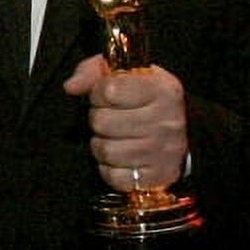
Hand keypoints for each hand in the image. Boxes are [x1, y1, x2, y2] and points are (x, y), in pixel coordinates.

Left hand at [64, 56, 186, 191]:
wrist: (178, 130)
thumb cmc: (144, 99)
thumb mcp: (124, 74)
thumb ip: (93, 72)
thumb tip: (71, 87)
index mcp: (162, 90)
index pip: (110, 90)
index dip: (98, 93)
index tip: (106, 96)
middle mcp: (168, 121)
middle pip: (103, 122)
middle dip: (98, 119)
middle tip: (110, 118)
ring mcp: (165, 151)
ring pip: (106, 151)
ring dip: (101, 144)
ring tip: (113, 137)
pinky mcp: (158, 177)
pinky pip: (114, 176)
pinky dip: (110, 169)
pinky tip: (120, 157)